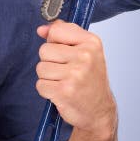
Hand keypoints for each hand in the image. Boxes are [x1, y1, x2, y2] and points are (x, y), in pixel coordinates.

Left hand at [35, 20, 116, 140]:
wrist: (99, 111)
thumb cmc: (90, 79)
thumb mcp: (85, 50)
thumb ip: (63, 33)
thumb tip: (42, 29)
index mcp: (92, 43)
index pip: (56, 30)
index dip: (55, 42)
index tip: (66, 52)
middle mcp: (85, 57)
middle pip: (44, 50)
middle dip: (50, 62)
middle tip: (67, 72)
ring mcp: (75, 74)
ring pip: (40, 68)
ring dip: (48, 77)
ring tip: (65, 82)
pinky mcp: (64, 91)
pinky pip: (40, 84)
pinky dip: (47, 90)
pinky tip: (61, 93)